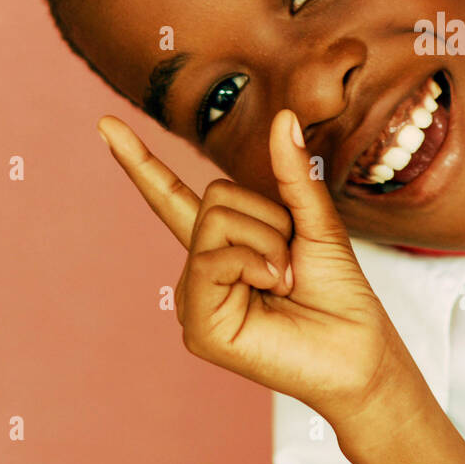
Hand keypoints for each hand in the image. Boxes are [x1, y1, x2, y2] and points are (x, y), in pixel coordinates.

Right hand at [96, 108, 407, 421]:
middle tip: (291, 261)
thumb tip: (283, 116)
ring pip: (215, 225)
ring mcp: (197, 299)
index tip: (106, 125)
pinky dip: (254, 264)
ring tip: (286, 281)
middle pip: (214, 198)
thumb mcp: (316, 221)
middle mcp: (202, 270)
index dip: (139, 162)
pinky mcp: (199, 327)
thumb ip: (293, 173)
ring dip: (268, 244)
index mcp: (225, 245)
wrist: (359, 347)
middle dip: (267, 217)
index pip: (172, 198)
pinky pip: (213, 260)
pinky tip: (272, 290)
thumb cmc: (339, 291)